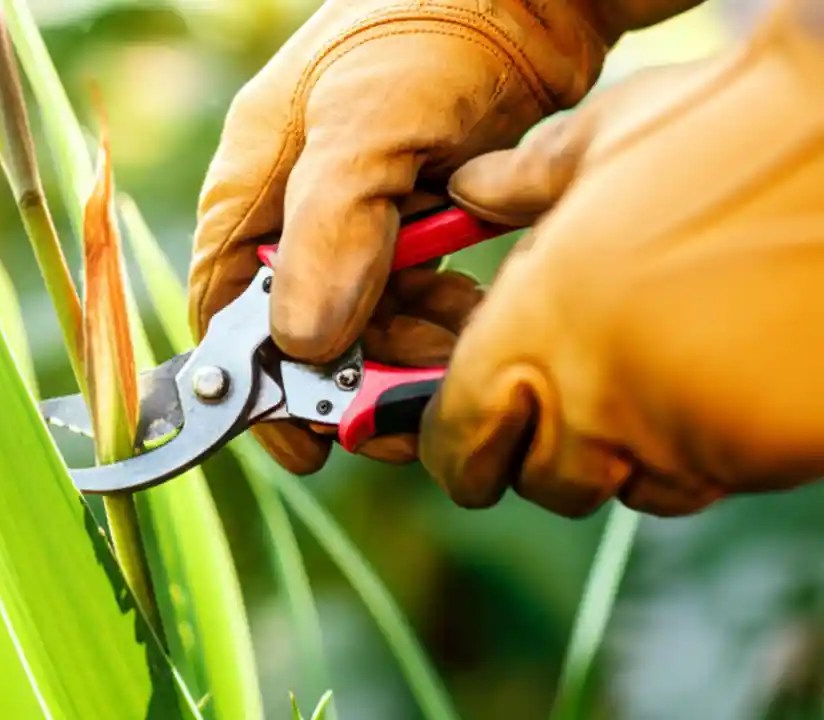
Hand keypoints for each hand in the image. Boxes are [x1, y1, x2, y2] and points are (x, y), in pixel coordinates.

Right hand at [187, 0, 626, 473]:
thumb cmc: (431, 28)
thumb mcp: (367, 123)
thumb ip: (330, 229)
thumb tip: (301, 341)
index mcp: (252, 182)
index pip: (225, 307)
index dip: (255, 385)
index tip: (305, 444)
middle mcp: (295, 208)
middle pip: (300, 329)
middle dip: (353, 370)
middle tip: (405, 400)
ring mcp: (356, 216)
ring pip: (363, 323)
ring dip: (409, 347)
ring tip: (457, 337)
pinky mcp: (412, 220)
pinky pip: (412, 297)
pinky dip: (439, 318)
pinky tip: (469, 305)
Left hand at [421, 0, 823, 516]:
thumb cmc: (738, 131)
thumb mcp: (611, 135)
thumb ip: (526, 180)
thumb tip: (473, 191)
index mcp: (538, 322)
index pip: (457, 437)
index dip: (450, 442)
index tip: (455, 437)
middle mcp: (596, 395)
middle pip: (537, 481)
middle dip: (536, 454)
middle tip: (558, 406)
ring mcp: (681, 434)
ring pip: (623, 489)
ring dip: (620, 456)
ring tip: (648, 383)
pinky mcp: (759, 455)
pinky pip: (706, 480)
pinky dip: (698, 455)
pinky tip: (713, 391)